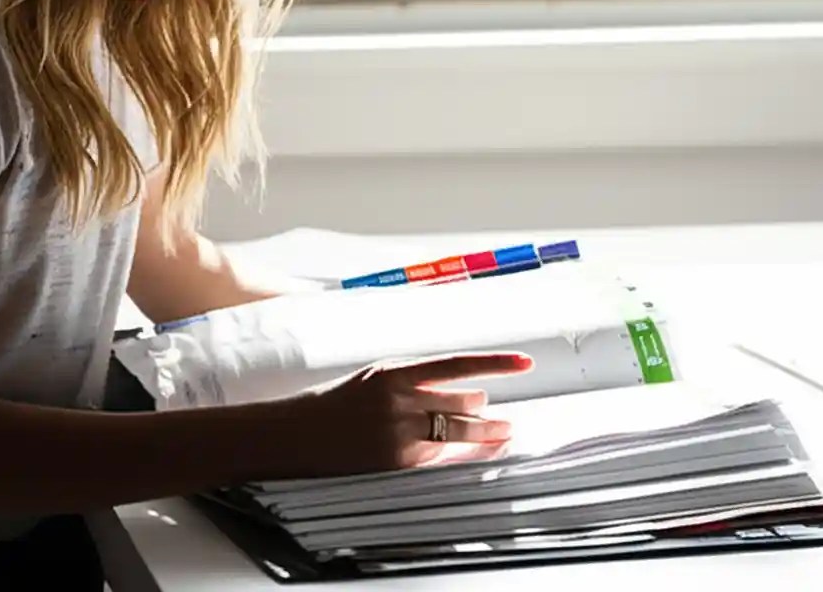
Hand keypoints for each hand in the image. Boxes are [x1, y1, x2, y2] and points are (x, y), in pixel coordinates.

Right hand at [272, 352, 533, 477]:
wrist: (297, 434)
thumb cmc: (335, 404)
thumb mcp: (374, 379)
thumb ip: (414, 381)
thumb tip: (460, 389)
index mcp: (396, 371)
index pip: (459, 364)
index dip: (496, 363)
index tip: (525, 362)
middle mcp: (401, 398)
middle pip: (464, 402)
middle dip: (483, 410)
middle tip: (501, 418)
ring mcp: (399, 431)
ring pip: (458, 430)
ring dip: (484, 432)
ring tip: (503, 433)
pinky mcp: (396, 460)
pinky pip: (440, 456)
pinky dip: (460, 453)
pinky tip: (475, 453)